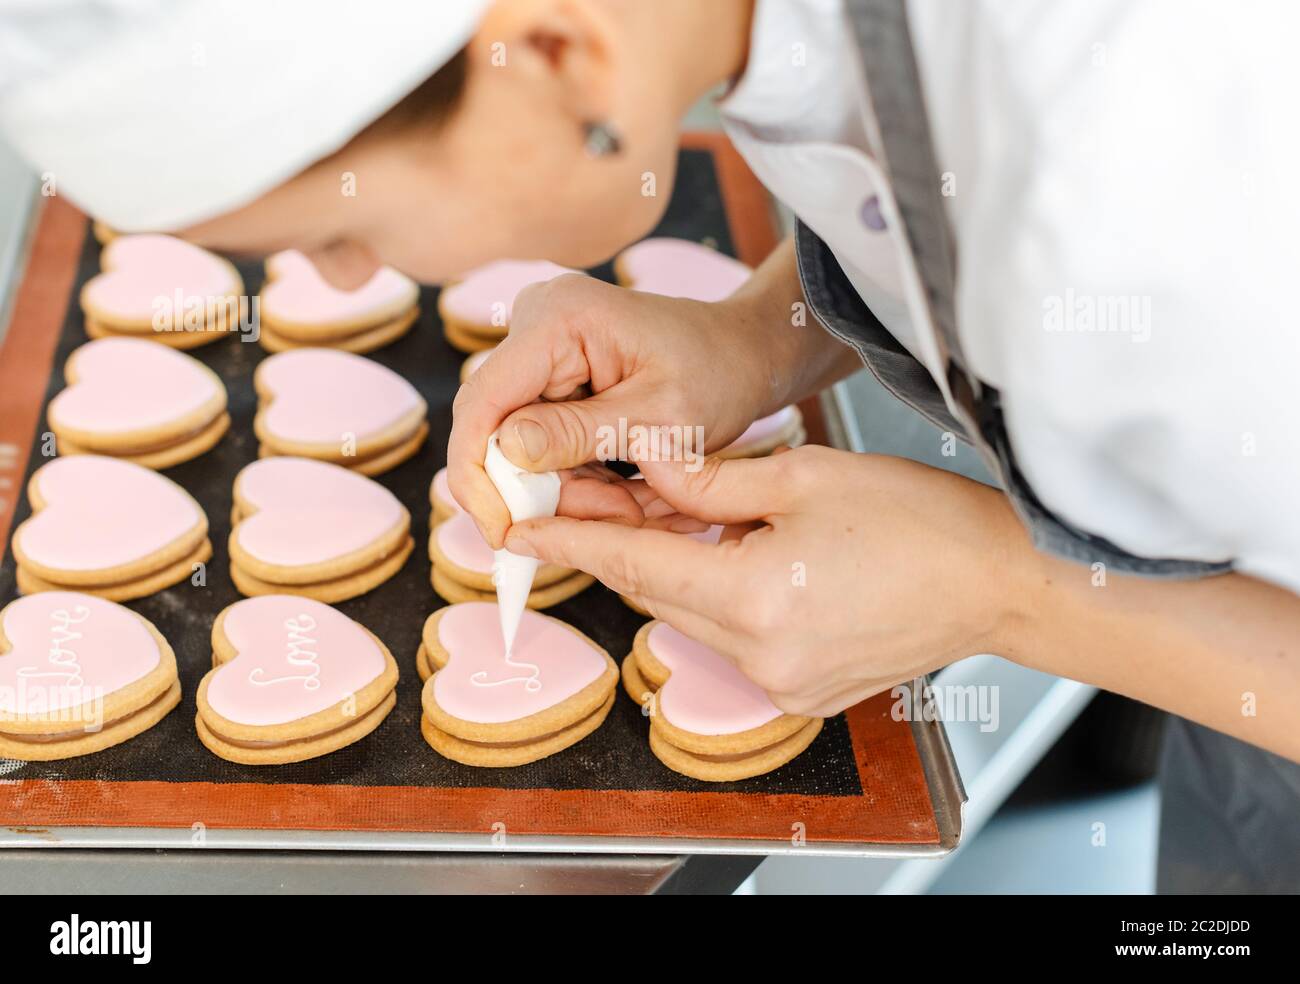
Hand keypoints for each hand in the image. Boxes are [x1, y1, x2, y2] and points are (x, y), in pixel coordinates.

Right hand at [447, 238, 856, 546]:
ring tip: (636, 507)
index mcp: (558, 319)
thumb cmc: (717, 373)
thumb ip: (579, 432)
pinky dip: (581, 480)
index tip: (501, 532)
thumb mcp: (659, 415)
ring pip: (523, 449)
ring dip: (571, 492)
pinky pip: (545, 446)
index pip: (483, 402)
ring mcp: (542, 352)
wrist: (746, 355)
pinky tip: (628, 494)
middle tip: (612, 519)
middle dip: (544, 491)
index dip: (477, 473)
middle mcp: (537, 326)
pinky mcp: (553, 379)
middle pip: (498, 430)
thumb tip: (504, 452)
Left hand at [503, 446, 1038, 716]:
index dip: (571, 539)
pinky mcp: (801, 692)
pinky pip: (728, 638)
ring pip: (688, 616)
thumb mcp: (805, 475)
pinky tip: (722, 553)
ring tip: (658, 510)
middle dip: (616, 544)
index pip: (634, 563)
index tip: (517, 526)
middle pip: (654, 594)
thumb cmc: (916, 517)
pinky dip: (712, 595)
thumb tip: (643, 471)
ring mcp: (781, 684)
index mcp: (755, 597)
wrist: (997, 582)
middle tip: (580, 495)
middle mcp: (759, 656)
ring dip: (666, 568)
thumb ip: (710, 481)